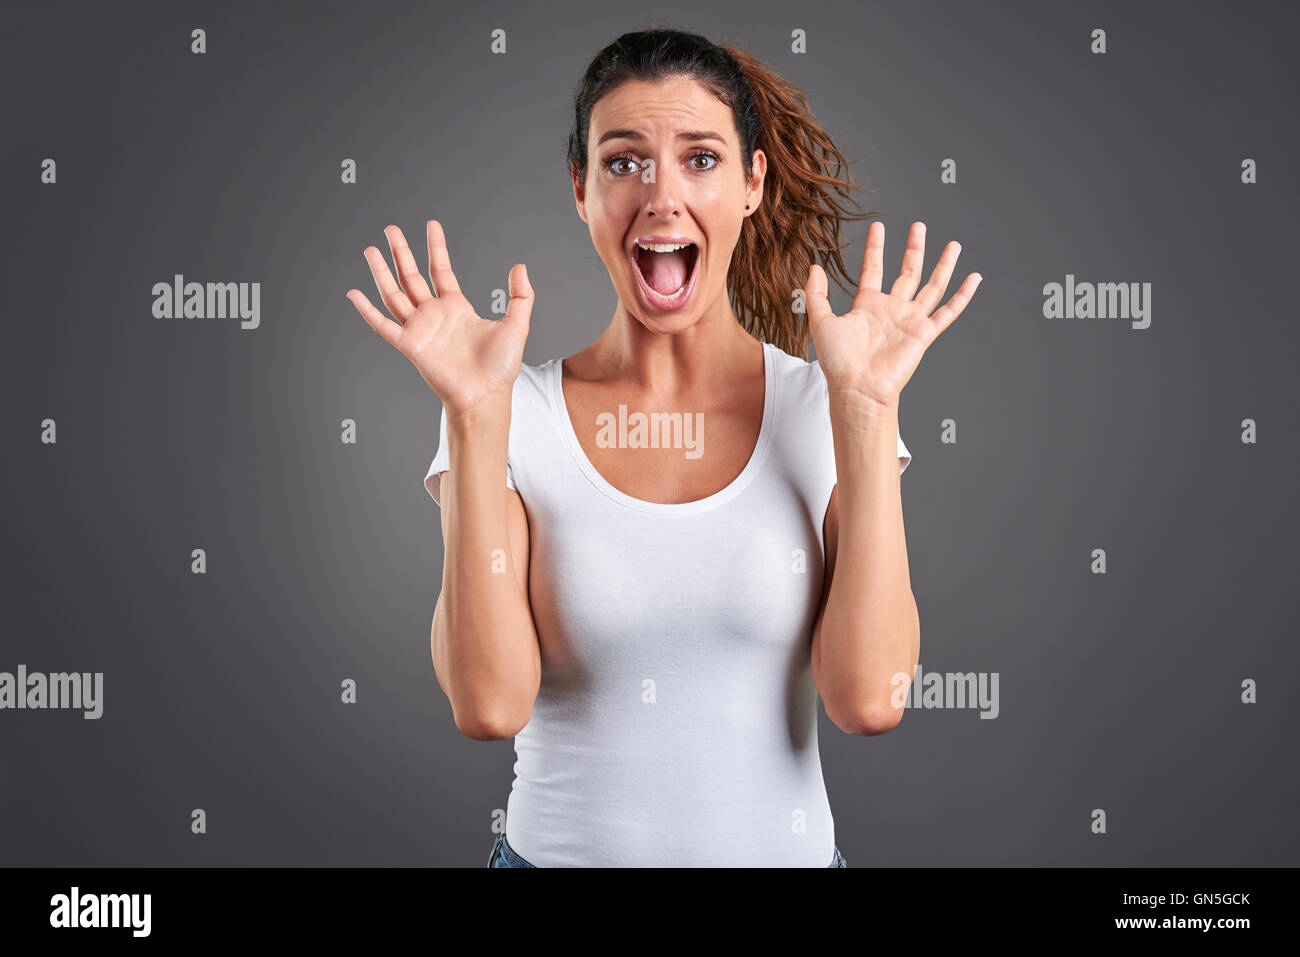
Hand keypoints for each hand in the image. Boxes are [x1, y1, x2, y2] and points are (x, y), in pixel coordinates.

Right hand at [346, 220, 532, 416]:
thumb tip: (520, 267)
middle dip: (401, 252)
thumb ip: (521, 295)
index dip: (436, 248)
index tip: (431, 225)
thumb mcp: (517, 324)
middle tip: (391, 229)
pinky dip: (367, 311)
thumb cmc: (501, 367)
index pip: (441, 271)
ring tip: (370, 250)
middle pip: (412, 277)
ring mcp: (420, 330)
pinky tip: (354, 294)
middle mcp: (435, 316)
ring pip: (394, 294)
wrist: (487, 395)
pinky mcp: (409, 346)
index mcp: (457, 309)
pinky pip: (383, 326)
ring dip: (381, 272)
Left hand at [804, 221, 980, 410]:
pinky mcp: (924, 334)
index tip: (879, 227)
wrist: (858, 388)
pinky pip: (948, 312)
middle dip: (914, 249)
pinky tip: (974, 279)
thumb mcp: (821, 322)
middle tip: (919, 226)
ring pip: (932, 286)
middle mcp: (891, 310)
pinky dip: (963, 296)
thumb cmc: (839, 363)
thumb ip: (817, 294)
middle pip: (908, 272)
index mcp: (867, 306)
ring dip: (943, 265)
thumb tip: (814, 268)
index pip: (873, 269)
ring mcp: (909, 321)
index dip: (875, 247)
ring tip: (953, 245)